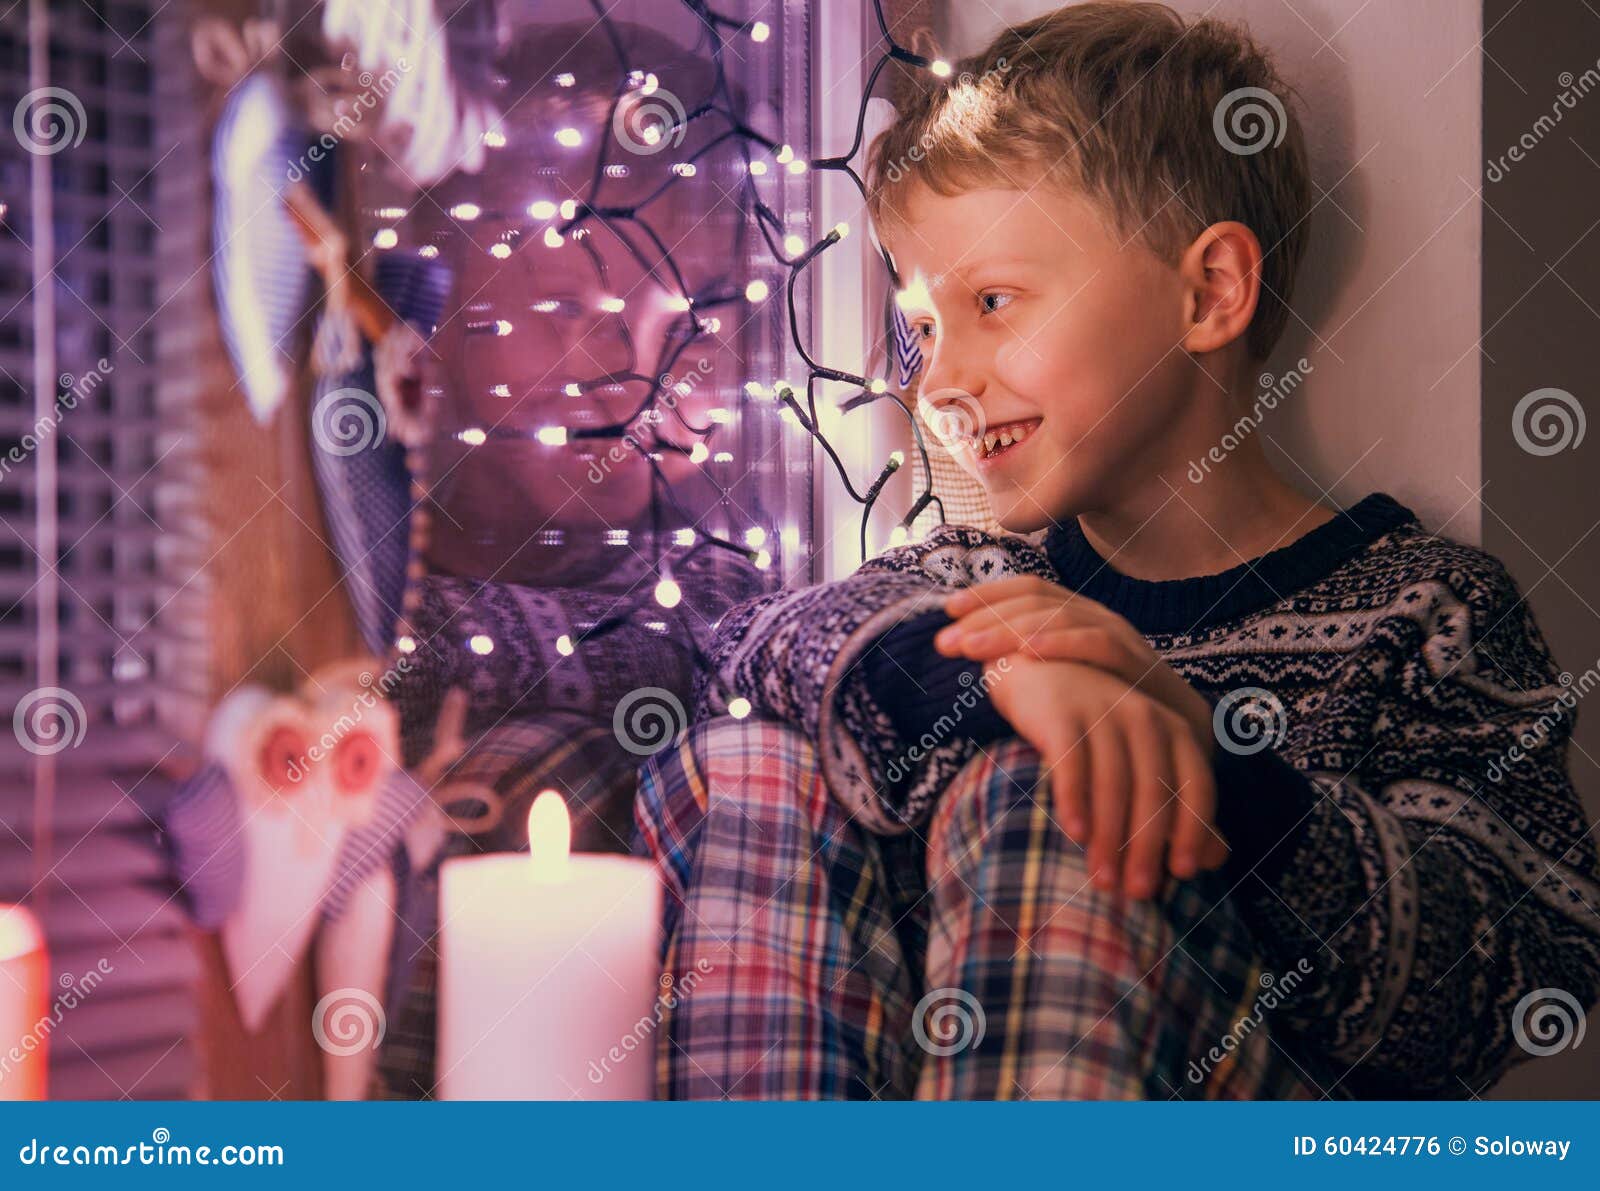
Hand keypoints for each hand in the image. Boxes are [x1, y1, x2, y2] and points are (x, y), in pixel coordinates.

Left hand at [938, 576, 1213, 756]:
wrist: (1183, 733)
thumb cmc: (1113, 707)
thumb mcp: (1066, 680)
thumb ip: (1030, 668)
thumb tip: (980, 669)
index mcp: (1074, 616)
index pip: (1026, 591)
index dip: (986, 596)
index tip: (946, 611)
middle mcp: (1093, 615)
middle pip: (1032, 600)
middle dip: (984, 616)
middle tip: (946, 639)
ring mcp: (1117, 634)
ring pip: (1057, 617)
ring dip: (1008, 630)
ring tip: (970, 647)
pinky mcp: (1137, 660)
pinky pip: (1096, 643)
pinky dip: (1060, 643)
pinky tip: (1027, 651)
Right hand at [985, 654, 1227, 898]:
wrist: (1039, 673)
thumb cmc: (1097, 730)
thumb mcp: (1143, 761)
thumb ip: (1178, 806)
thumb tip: (1214, 858)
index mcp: (1173, 728)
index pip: (1196, 784)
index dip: (1192, 830)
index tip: (1182, 873)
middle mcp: (1143, 716)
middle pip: (1154, 790)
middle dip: (1146, 847)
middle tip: (1136, 893)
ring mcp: (1102, 711)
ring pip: (1113, 783)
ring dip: (1109, 837)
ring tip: (1101, 880)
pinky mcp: (1061, 713)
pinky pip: (1072, 763)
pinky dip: (1074, 800)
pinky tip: (1074, 833)